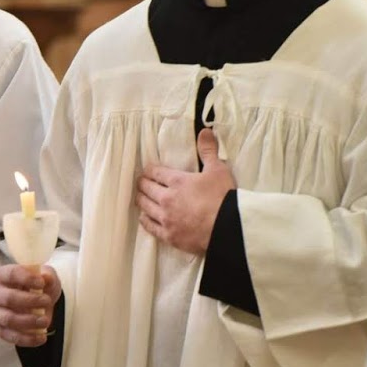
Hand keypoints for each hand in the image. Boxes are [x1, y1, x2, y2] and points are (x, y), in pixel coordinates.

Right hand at [0, 263, 61, 347]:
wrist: (40, 301)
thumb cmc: (39, 286)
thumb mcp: (46, 277)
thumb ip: (47, 275)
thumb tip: (46, 278)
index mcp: (3, 275)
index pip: (10, 274)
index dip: (26, 278)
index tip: (41, 283)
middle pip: (8, 298)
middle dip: (30, 301)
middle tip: (47, 301)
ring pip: (8, 319)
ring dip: (28, 321)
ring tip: (45, 321)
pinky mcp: (2, 329)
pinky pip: (9, 336)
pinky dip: (27, 339)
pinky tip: (41, 337)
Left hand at [135, 129, 236, 254]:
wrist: (227, 228)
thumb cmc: (223, 197)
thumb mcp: (218, 169)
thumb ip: (208, 150)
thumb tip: (204, 130)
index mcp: (177, 181)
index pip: (155, 172)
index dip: (150, 170)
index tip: (147, 170)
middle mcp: (167, 199)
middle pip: (147, 189)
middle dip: (143, 184)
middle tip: (140, 182)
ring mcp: (166, 219)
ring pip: (145, 207)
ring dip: (141, 200)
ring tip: (139, 197)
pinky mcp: (169, 236)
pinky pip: (150, 227)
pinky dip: (145, 221)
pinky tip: (144, 218)